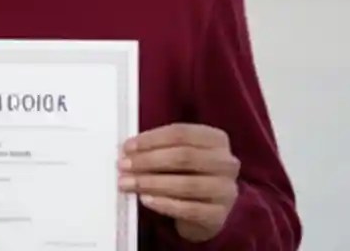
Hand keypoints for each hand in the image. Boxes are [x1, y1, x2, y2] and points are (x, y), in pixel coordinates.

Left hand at [119, 123, 239, 241]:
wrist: (210, 212)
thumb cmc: (190, 176)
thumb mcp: (182, 156)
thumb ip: (161, 149)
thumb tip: (128, 151)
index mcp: (216, 140)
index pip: (181, 133)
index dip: (151, 139)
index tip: (127, 147)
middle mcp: (226, 163)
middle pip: (184, 156)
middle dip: (148, 160)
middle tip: (123, 166)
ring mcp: (225, 190)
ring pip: (186, 184)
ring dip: (151, 183)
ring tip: (128, 183)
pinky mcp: (219, 215)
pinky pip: (189, 209)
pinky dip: (164, 204)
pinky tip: (145, 200)